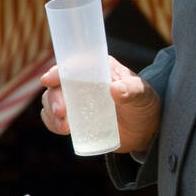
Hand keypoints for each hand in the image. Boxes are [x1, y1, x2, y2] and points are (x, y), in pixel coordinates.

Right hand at [40, 56, 161, 154]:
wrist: (145, 131)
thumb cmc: (144, 106)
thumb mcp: (143, 96)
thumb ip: (132, 90)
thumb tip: (116, 88)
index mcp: (97, 68)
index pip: (73, 65)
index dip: (58, 71)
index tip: (49, 80)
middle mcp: (82, 81)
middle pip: (58, 84)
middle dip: (54, 97)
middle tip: (61, 112)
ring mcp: (76, 100)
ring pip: (51, 101)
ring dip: (52, 113)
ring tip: (65, 128)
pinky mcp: (74, 118)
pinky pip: (54, 118)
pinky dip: (53, 123)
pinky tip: (63, 130)